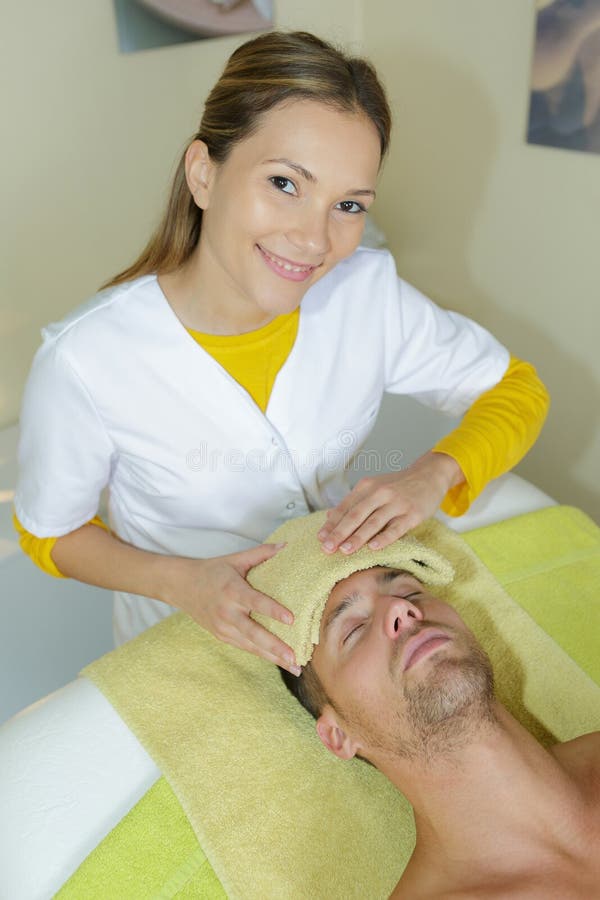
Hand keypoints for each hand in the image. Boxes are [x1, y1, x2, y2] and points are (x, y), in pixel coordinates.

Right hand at [161, 543, 299, 674]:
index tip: (291, 620)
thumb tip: (286, 545)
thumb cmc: (213, 571)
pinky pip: (245, 647)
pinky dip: (262, 654)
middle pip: (254, 633)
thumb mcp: (235, 559)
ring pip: (251, 646)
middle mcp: (227, 612)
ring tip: (295, 667)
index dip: (273, 611)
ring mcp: (223, 627)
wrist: (182, 586)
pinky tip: (279, 661)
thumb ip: (261, 553)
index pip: (256, 602)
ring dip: (274, 657)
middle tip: (295, 657)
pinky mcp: (222, 636)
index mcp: (232, 591)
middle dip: (275, 646)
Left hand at [317, 451, 462, 554]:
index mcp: (366, 487)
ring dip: (358, 537)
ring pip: (374, 522)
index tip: (320, 539)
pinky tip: (374, 547)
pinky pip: (397, 528)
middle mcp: (379, 493)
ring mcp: (397, 503)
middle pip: (356, 515)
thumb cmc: (398, 486)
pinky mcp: (412, 513)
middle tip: (327, 549)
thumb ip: (353, 503)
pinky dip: (385, 538)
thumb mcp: (373, 488)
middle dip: (340, 533)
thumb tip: (329, 517)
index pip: (345, 507)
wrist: (429, 475)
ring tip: (345, 550)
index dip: (332, 524)